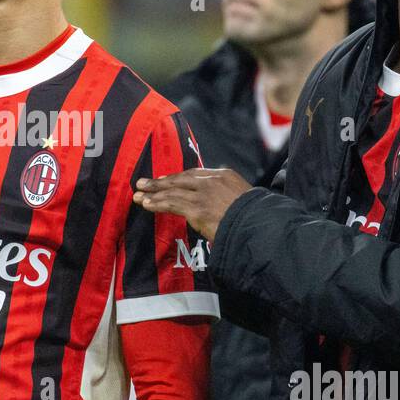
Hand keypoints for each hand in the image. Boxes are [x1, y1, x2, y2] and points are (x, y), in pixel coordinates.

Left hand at [132, 168, 252, 242]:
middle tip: (143, 183)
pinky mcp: (197, 208)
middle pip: (180, 179)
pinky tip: (146, 204)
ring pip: (173, 191)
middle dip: (160, 182)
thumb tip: (218, 206)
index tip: (165, 180)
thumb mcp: (244, 200)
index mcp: (225, 175)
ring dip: (153, 193)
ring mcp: (204, 194)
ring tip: (138, 195)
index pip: (195, 174)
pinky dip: (157, 203)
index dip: (177, 177)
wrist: (261, 226)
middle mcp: (212, 180)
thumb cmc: (256, 218)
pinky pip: (172, 204)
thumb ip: (228, 198)